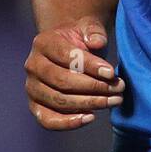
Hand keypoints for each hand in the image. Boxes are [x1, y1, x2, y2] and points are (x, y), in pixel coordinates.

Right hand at [23, 15, 125, 129]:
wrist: (68, 51)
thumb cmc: (80, 41)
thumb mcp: (88, 29)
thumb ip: (94, 32)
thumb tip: (97, 43)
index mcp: (43, 43)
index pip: (67, 56)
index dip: (90, 66)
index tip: (111, 73)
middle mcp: (32, 66)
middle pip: (62, 81)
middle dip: (94, 87)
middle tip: (118, 88)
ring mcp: (32, 88)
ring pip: (59, 101)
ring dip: (89, 104)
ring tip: (113, 100)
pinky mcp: (36, 106)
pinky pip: (49, 120)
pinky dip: (69, 122)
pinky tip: (91, 117)